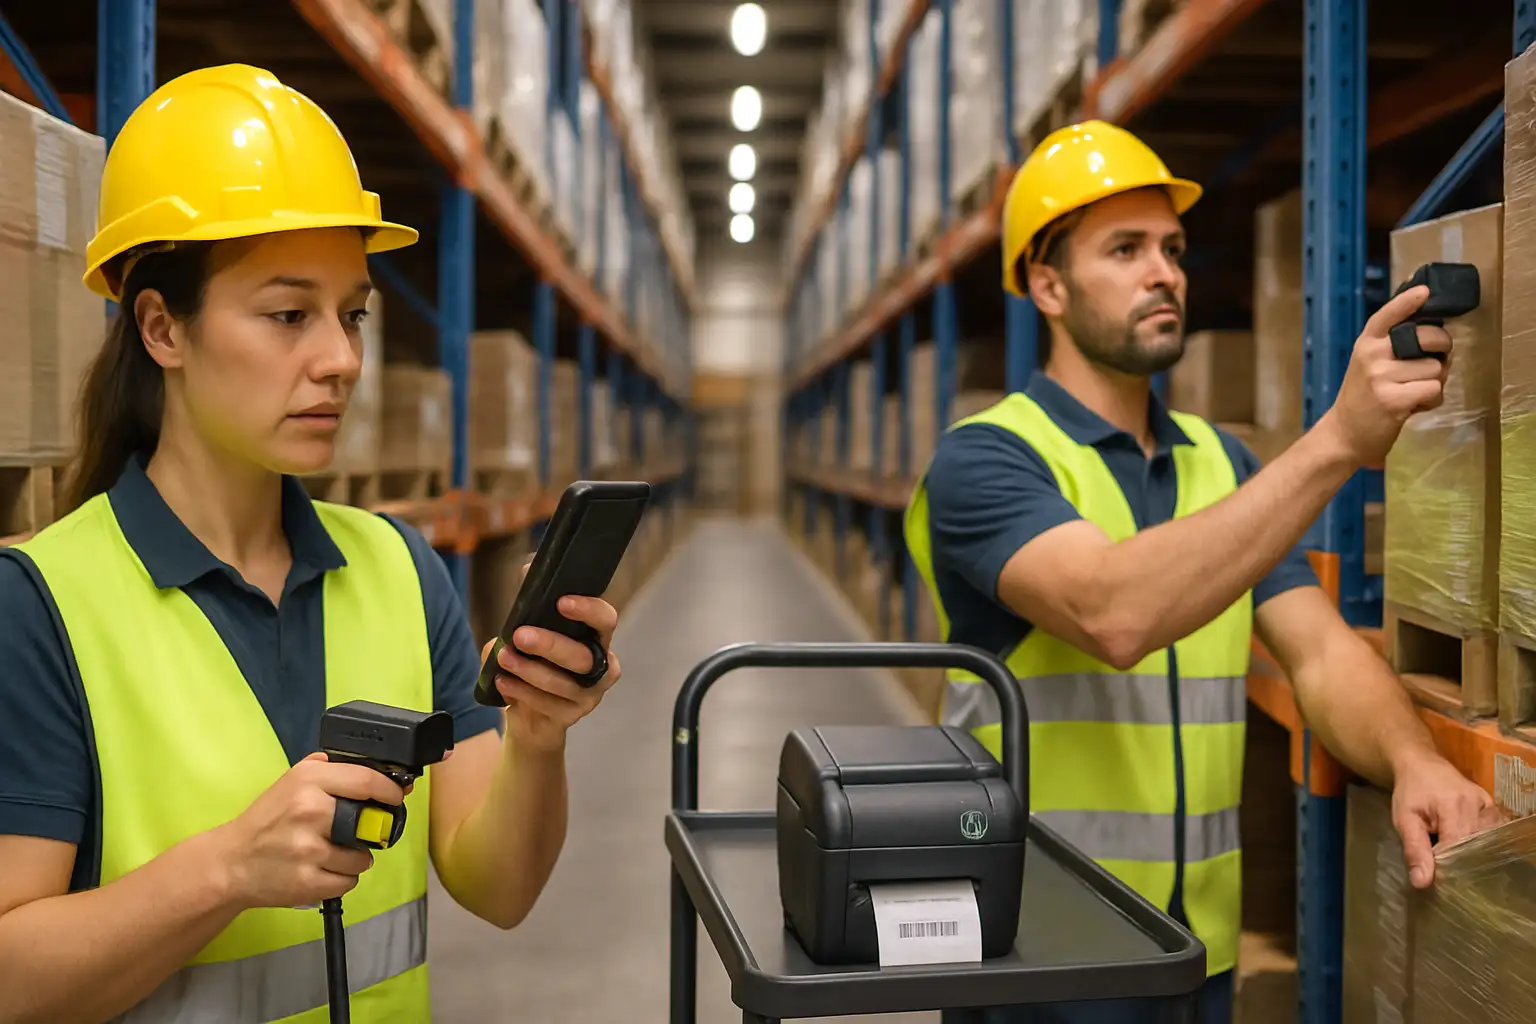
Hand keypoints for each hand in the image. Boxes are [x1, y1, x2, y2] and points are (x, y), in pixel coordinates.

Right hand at [213, 753, 408, 909]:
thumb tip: (376, 770)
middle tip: (360, 831)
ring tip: (330, 852)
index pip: (367, 780)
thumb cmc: (266, 821)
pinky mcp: (308, 881)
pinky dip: (341, 878)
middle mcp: (309, 811)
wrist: (230, 862)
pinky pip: (349, 881)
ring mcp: (308, 849)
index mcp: (308, 780)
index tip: (397, 796)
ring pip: (363, 857)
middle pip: (370, 821)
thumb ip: (328, 770)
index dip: (390, 790)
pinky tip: (321, 869)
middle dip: (372, 828)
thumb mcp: (291, 781)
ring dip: (355, 858)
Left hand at [481, 584, 621, 753]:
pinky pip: (548, 706)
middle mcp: (601, 667)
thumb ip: (530, 603)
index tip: (561, 602)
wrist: (530, 718)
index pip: (605, 620)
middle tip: (519, 635)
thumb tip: (527, 571)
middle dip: (550, 644)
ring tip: (503, 659)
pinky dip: (521, 692)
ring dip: (529, 670)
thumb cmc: (535, 663)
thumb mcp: (529, 630)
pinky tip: (503, 682)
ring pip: (563, 683)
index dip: (588, 610)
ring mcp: (590, 695)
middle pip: (584, 657)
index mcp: (595, 638)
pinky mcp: (572, 717)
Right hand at [1317, 284, 1451, 466]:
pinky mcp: (1392, 400)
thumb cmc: (1362, 398)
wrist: (1343, 435)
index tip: (1424, 292)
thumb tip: (1437, 334)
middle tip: (1433, 365)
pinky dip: (1431, 401)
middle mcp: (1371, 355)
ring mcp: (1380, 377)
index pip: (1387, 315)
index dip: (1408, 302)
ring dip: (1434, 383)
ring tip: (1415, 393)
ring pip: (1436, 369)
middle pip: (1429, 338)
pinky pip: (1433, 390)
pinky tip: (1414, 407)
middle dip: (1442, 350)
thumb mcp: (1369, 365)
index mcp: (1365, 343)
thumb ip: (1392, 348)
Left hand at [1391, 753, 1500, 887]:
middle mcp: (1476, 803)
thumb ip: (1414, 850)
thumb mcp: (1404, 819)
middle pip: (1476, 845)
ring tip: (1457, 855)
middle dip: (1461, 859)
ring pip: (1487, 840)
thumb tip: (1421, 882)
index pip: (1458, 847)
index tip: (1438, 875)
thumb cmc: (1410, 791)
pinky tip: (1469, 844)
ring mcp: (1487, 803)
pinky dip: (1482, 841)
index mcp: (1452, 805)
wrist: (1420, 764)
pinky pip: (1493, 831)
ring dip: (1473, 850)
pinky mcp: (1492, 805)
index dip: (1449, 864)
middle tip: (1446, 867)